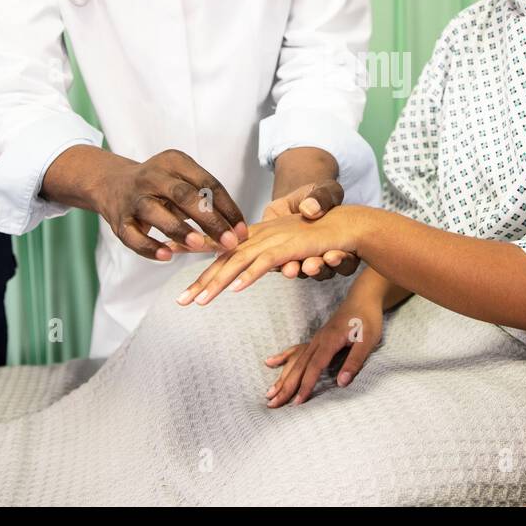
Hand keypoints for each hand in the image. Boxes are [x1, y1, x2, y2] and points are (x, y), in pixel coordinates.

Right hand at [94, 150, 248, 261]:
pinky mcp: (118, 219)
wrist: (111, 182)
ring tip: (200, 245)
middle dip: (210, 220)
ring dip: (179, 229)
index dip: (228, 208)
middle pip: (183, 195)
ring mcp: (133, 197)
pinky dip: (149, 247)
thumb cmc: (160, 185)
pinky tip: (167, 256)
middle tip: (230, 241)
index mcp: (174, 162)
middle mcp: (152, 176)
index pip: (207, 183)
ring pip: (155, 212)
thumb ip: (205, 199)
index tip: (243, 230)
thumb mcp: (182, 180)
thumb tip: (238, 230)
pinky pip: (133, 235)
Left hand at [176, 206, 364, 305]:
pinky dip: (250, 275)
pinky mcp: (291, 246)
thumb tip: (242, 275)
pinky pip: (266, 262)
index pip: (223, 249)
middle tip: (181, 300)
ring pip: (239, 262)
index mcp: (258, 234)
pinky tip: (236, 289)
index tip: (180, 275)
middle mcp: (262, 235)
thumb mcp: (284, 247)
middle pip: (225, 259)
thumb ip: (263, 258)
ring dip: (218, 282)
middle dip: (201, 281)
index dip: (199, 262)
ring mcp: (275, 239)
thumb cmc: (318, 238)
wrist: (346, 224)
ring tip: (200, 301)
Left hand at [260, 179, 358, 280]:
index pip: (345, 260)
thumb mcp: (325, 192)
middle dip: (316, 268)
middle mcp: (321, 258)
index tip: (333, 256)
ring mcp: (299, 259)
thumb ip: (322, 198)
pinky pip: (274, 264)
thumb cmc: (317, 198)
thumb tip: (311, 209)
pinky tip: (265, 264)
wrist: (297, 201)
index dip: (340, 260)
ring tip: (290, 268)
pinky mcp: (277, 255)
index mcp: (340, 246)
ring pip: (300, 272)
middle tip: (310, 266)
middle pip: (323, 271)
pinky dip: (269, 266)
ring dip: (294, 270)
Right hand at [263, 290, 383, 406]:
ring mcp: (315, 339)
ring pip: (295, 361)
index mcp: (330, 341)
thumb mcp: (368, 341)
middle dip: (286, 386)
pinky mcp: (317, 338)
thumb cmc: (368, 319)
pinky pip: (296, 350)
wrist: (363, 297)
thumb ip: (354, 361)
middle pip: (299, 366)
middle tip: (273, 404)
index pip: (314, 367)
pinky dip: (283, 357)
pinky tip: (270, 363)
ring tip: (269, 393)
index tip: (297, 402)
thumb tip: (341, 383)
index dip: (305, 385)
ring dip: (283, 378)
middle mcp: (318, 340)